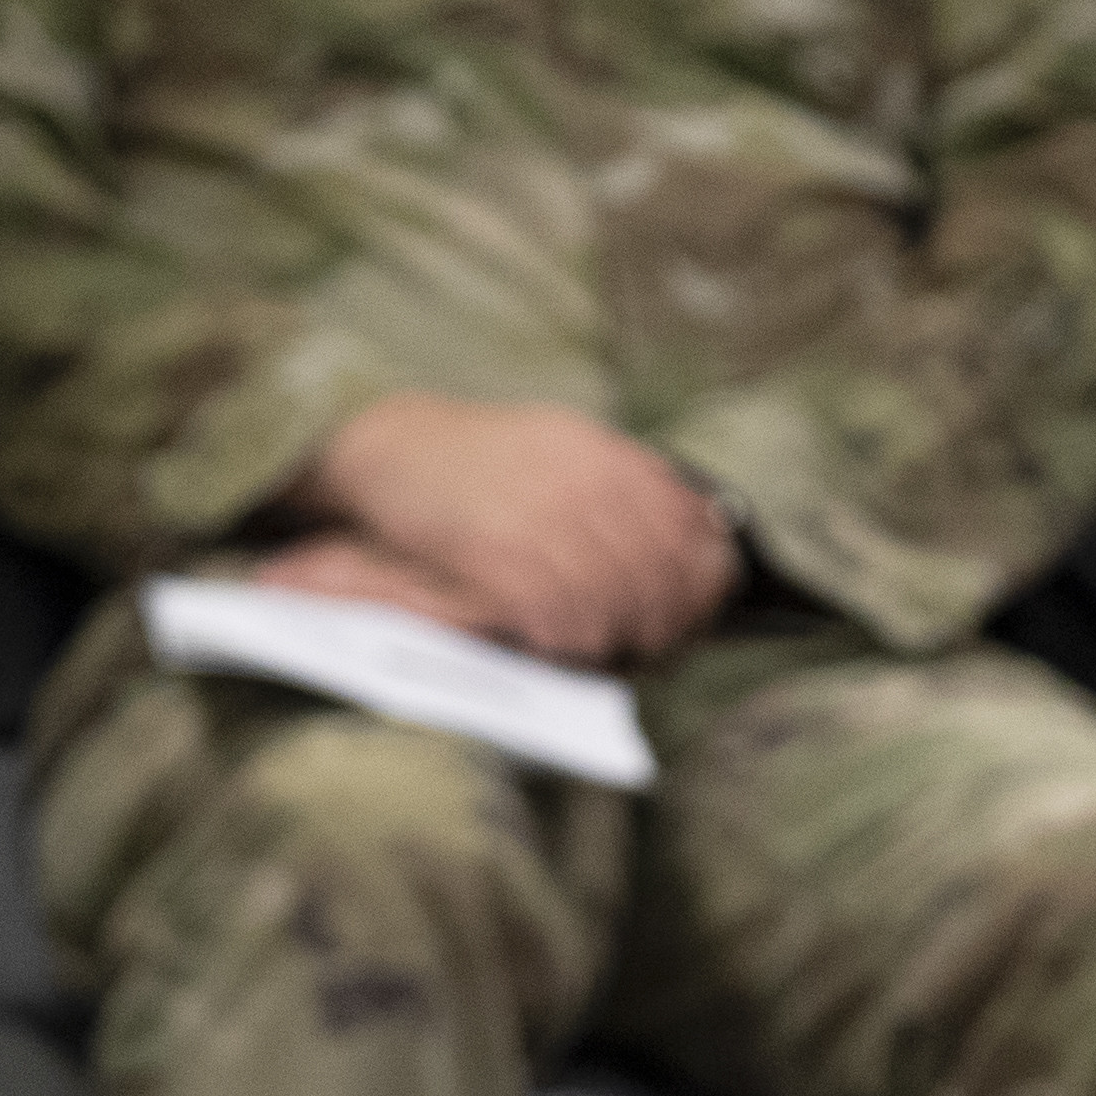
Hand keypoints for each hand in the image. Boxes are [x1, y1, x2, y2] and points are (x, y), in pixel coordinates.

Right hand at [295, 395, 738, 667]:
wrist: (393, 448)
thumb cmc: (478, 461)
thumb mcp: (561, 446)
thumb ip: (620, 482)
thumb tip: (694, 529)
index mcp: (604, 455)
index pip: (688, 526)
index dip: (702, 580)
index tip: (697, 611)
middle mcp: (583, 483)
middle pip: (658, 573)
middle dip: (663, 622)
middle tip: (653, 647)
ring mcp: (543, 519)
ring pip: (614, 601)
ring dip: (615, 637)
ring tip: (605, 649)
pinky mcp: (502, 557)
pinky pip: (561, 617)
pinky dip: (570, 642)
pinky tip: (561, 644)